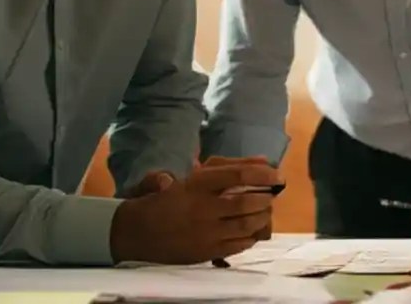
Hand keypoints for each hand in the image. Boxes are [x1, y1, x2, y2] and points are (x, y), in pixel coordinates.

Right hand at [110, 158, 279, 263]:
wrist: (134, 233)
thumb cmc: (161, 200)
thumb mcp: (187, 177)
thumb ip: (224, 166)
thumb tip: (260, 159)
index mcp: (195, 184)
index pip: (237, 175)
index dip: (262, 173)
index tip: (277, 175)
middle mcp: (202, 207)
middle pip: (246, 201)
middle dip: (265, 198)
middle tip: (272, 195)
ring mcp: (205, 232)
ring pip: (245, 224)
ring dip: (261, 217)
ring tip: (266, 212)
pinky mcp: (206, 251)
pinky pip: (238, 244)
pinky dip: (251, 237)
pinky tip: (254, 231)